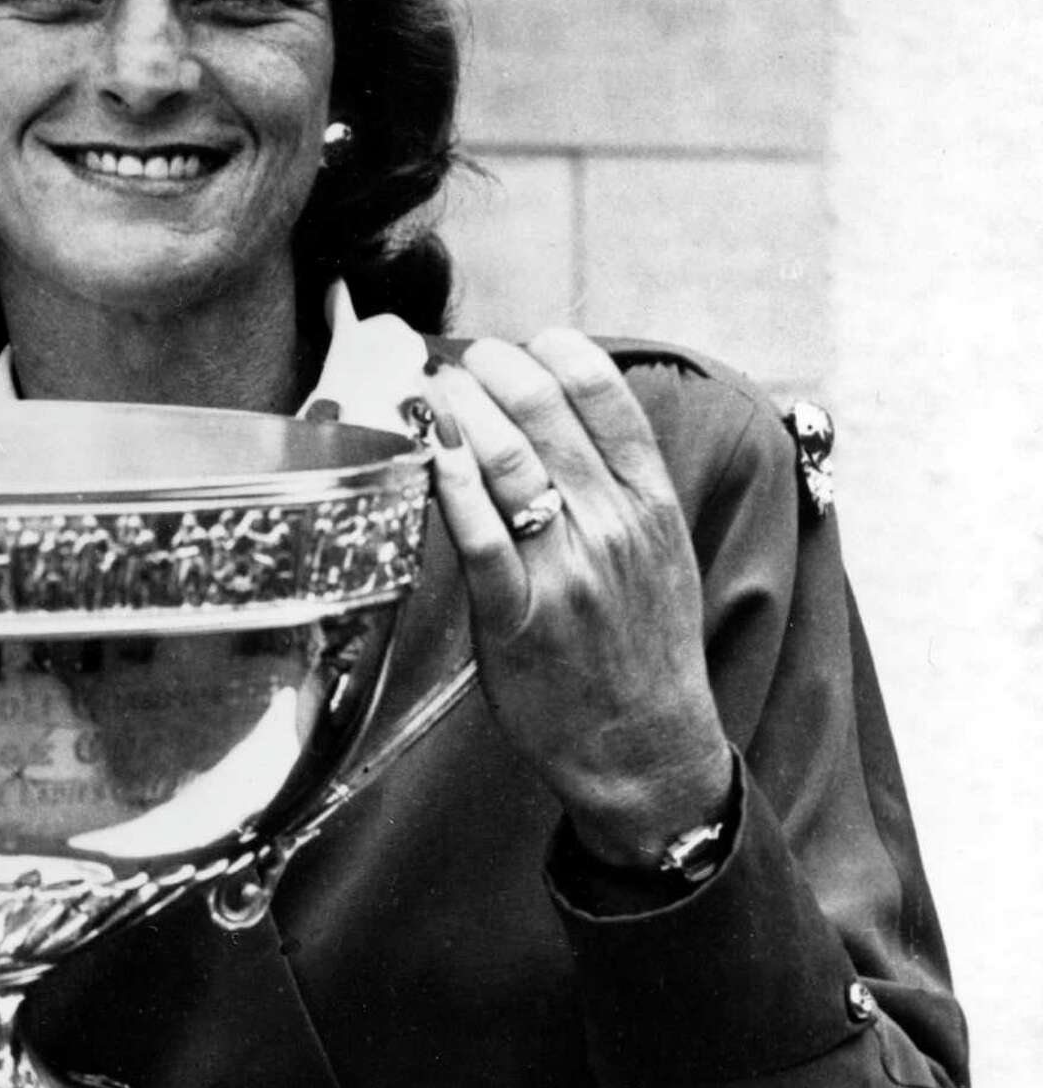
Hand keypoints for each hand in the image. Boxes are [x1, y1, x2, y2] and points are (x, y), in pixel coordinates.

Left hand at [425, 329, 732, 867]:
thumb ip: (622, 492)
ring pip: (512, 464)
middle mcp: (613, 528)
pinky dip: (451, 484)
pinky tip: (428, 450)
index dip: (560, 356)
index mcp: (652, 506)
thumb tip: (567, 427)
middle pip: (548, 418)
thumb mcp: (659, 557)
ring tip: (431, 389)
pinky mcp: (519, 618)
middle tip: (462, 357)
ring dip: (462, 411)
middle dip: (496, 371)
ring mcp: (567, 572)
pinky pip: (480, 537)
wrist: (646, 747)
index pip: (609, 401)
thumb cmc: (643, 652)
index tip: (528, 340)